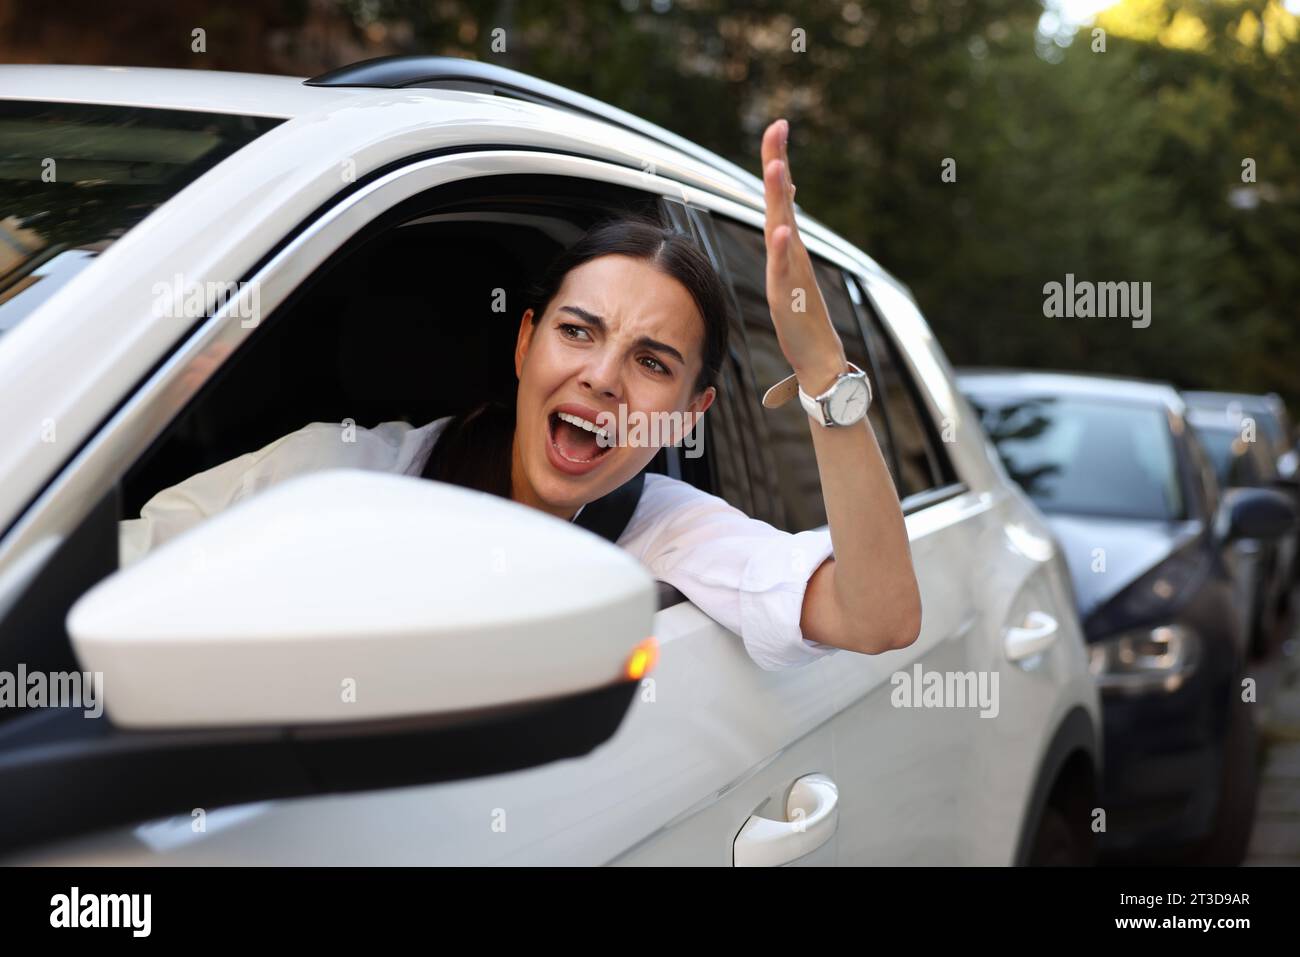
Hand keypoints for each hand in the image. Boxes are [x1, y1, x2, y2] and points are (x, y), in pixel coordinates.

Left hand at [761, 118, 846, 393]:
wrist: (819, 357)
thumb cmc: (802, 317)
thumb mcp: (787, 273)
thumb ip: (785, 242)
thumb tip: (785, 214)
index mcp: (789, 245)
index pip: (780, 196)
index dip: (777, 161)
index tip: (778, 126)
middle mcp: (793, 251)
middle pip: (781, 200)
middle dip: (777, 162)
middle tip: (778, 126)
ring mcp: (792, 271)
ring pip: (782, 227)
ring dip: (778, 197)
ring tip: (775, 166)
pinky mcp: (788, 295)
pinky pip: (784, 268)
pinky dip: (784, 248)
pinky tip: (782, 229)